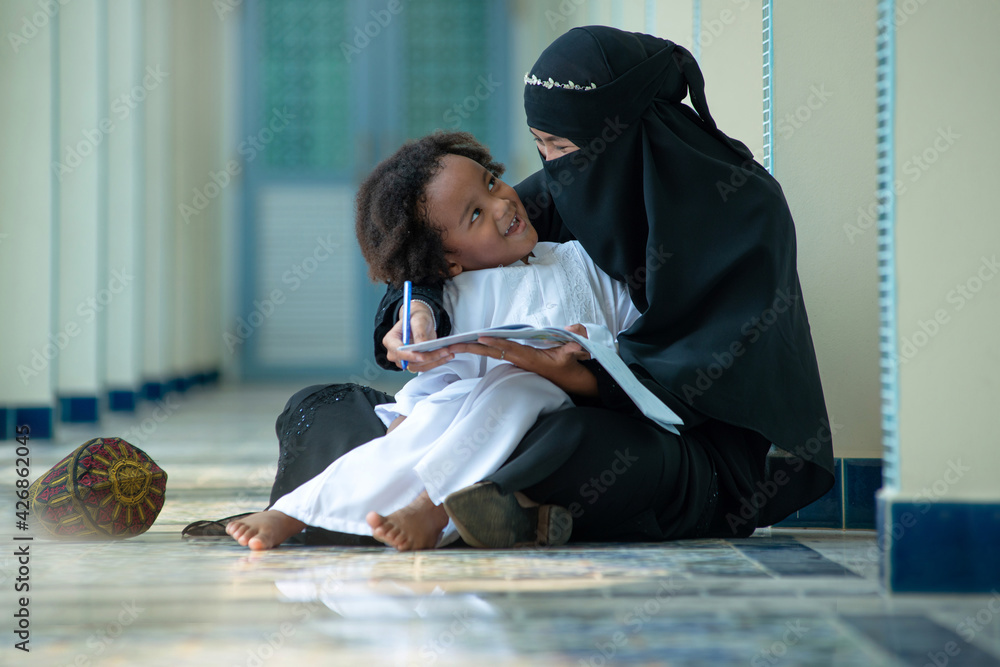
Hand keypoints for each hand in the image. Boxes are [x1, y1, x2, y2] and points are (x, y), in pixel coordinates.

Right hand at [383, 301, 453, 371]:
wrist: (418, 322)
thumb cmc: (415, 318)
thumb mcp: (417, 320)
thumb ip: (419, 332)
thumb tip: (421, 345)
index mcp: (390, 340)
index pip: (398, 351)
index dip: (410, 356)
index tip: (422, 357)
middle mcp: (395, 353)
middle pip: (410, 361)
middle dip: (428, 358)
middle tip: (444, 351)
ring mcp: (404, 360)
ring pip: (419, 366)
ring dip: (435, 361)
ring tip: (448, 353)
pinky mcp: (414, 363)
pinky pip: (425, 366)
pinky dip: (436, 363)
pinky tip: (446, 356)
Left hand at [444, 324, 597, 395]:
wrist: (570, 380)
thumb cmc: (569, 366)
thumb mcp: (575, 355)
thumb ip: (575, 344)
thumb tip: (575, 334)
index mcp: (529, 358)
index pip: (509, 348)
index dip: (496, 342)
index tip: (480, 337)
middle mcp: (519, 359)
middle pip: (491, 352)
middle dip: (472, 348)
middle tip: (452, 345)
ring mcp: (516, 360)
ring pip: (490, 352)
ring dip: (473, 349)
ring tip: (454, 344)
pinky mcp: (516, 358)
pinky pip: (495, 352)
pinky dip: (482, 348)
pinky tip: (471, 344)